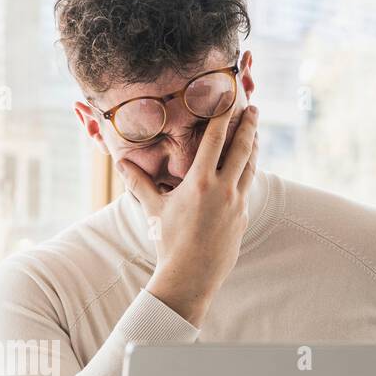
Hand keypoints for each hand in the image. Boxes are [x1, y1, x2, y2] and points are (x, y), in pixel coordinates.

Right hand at [117, 104, 258, 327]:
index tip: (230, 99)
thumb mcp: (154, 209)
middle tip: (254, 109)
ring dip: (254, 148)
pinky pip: (247, 189)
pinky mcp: (242, 218)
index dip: (224, 116)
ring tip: (256, 134)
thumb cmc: (168, 242)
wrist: (190, 276)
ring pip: (251, 168)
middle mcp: (223, 189)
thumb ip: (139, 183)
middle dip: (249, 126)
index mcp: (200, 183)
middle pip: (242, 149)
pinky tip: (246, 169)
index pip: (215, 140)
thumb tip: (120, 163)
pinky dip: (248, 173)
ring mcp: (237, 204)